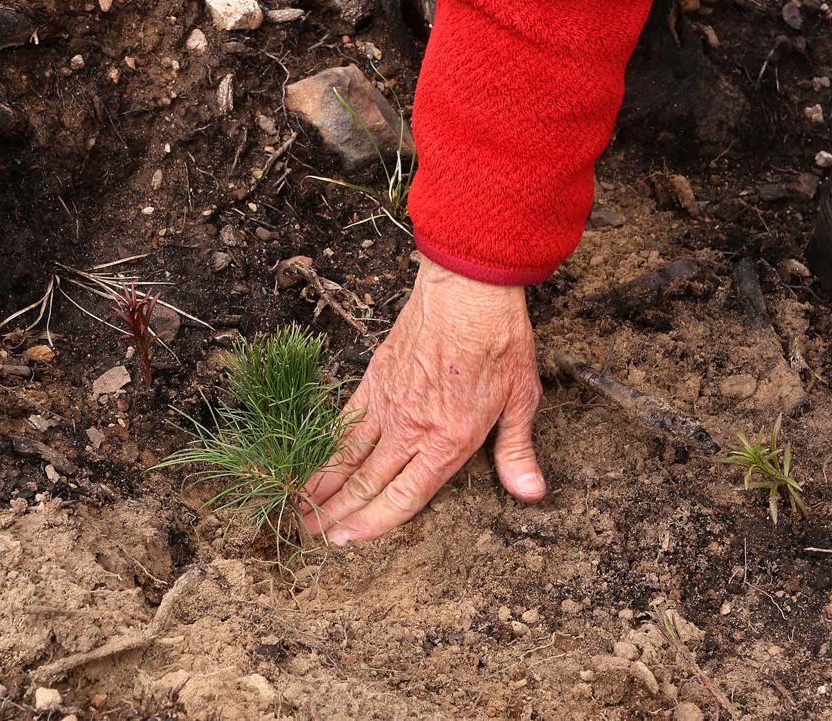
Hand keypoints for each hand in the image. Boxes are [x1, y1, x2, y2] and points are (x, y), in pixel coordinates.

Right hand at [301, 254, 546, 544]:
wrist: (468, 290)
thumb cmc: (499, 342)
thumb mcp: (522, 399)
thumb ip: (516, 451)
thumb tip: (530, 492)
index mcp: (449, 441)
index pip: (404, 497)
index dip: (374, 523)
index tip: (349, 541)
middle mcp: (412, 428)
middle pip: (368, 482)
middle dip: (339, 514)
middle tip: (315, 537)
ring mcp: (389, 402)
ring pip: (347, 454)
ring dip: (323, 485)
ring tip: (301, 509)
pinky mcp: (375, 377)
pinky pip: (344, 419)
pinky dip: (326, 443)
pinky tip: (312, 458)